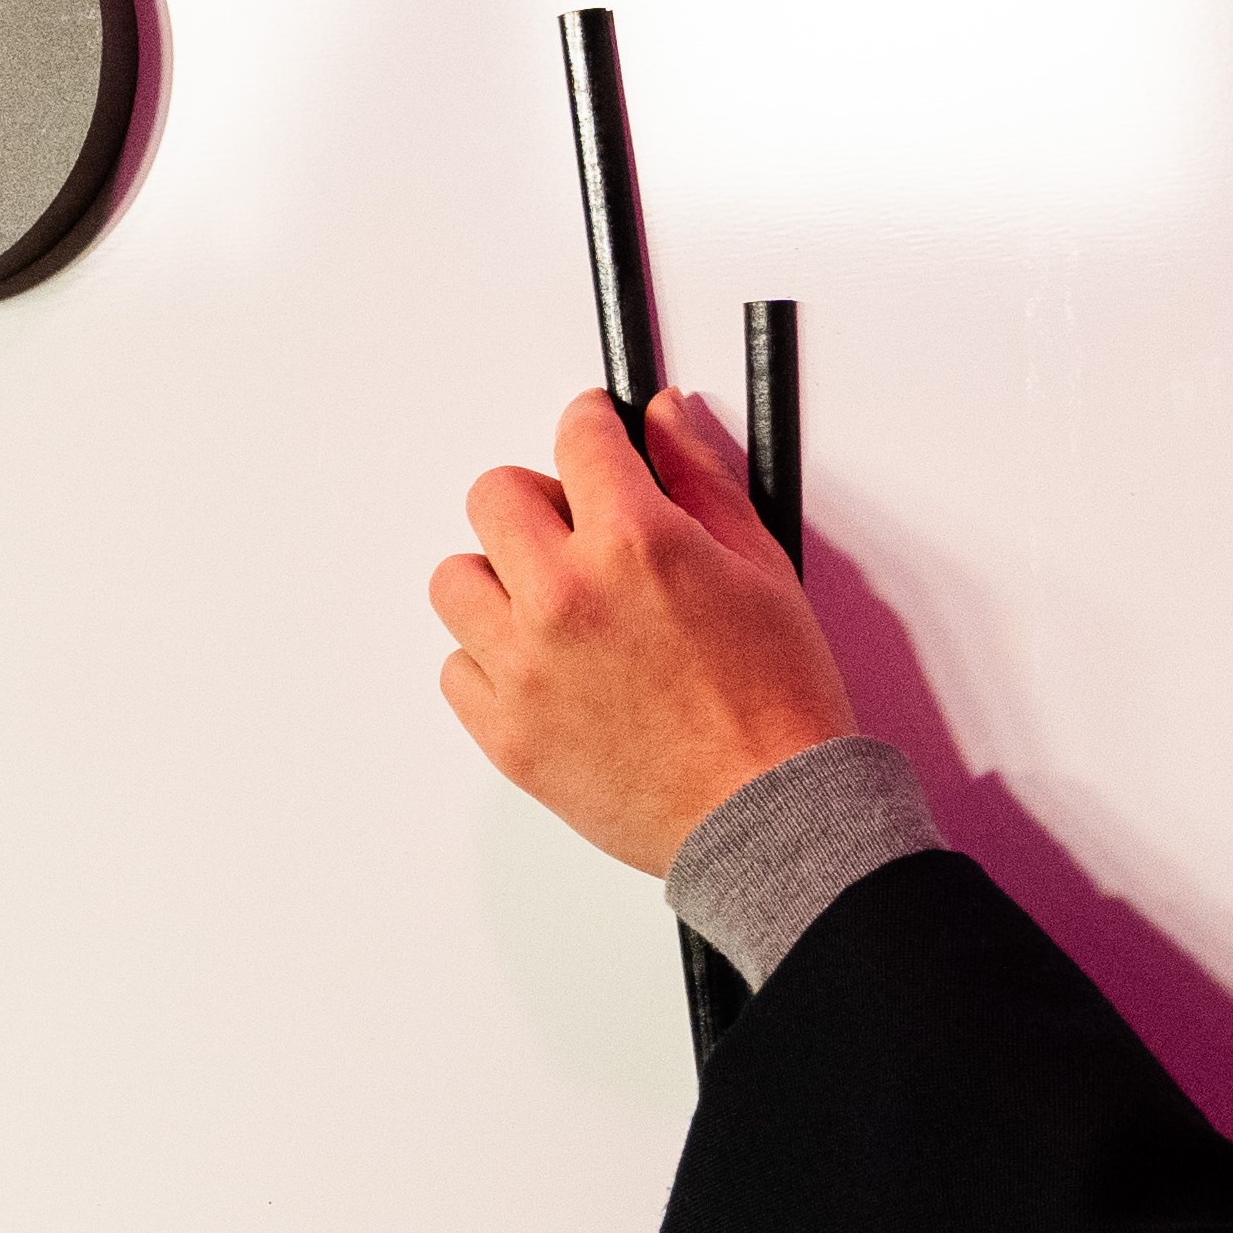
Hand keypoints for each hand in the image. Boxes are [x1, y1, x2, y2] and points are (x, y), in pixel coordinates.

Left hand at [431, 388, 855, 876]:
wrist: (766, 815)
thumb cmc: (777, 704)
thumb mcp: (760, 566)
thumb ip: (701, 479)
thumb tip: (665, 418)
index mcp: (635, 543)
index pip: (579, 436)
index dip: (592, 426)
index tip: (595, 438)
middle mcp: (565, 596)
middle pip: (494, 496)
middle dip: (538, 500)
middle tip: (574, 531)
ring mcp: (525, 667)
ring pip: (455, 581)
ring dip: (498, 581)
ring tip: (550, 608)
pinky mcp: (506, 733)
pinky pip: (456, 669)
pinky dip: (490, 664)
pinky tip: (543, 672)